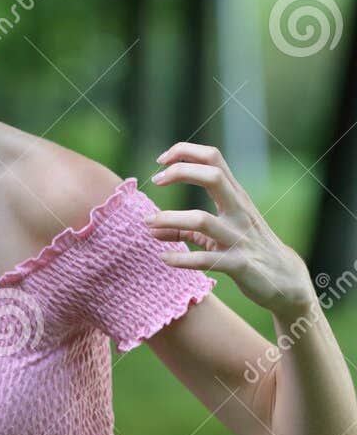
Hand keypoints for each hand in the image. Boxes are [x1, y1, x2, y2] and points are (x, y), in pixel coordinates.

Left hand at [148, 142, 315, 317]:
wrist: (287, 282)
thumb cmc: (249, 251)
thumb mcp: (217, 235)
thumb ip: (186, 230)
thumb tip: (151, 228)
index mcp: (236, 198)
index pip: (213, 160)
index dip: (185, 152)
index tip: (161, 161)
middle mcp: (240, 212)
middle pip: (213, 177)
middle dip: (181, 172)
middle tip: (156, 180)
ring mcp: (240, 237)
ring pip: (202, 220)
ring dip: (170, 219)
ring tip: (148, 223)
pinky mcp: (239, 264)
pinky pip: (206, 259)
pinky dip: (181, 258)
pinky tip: (164, 258)